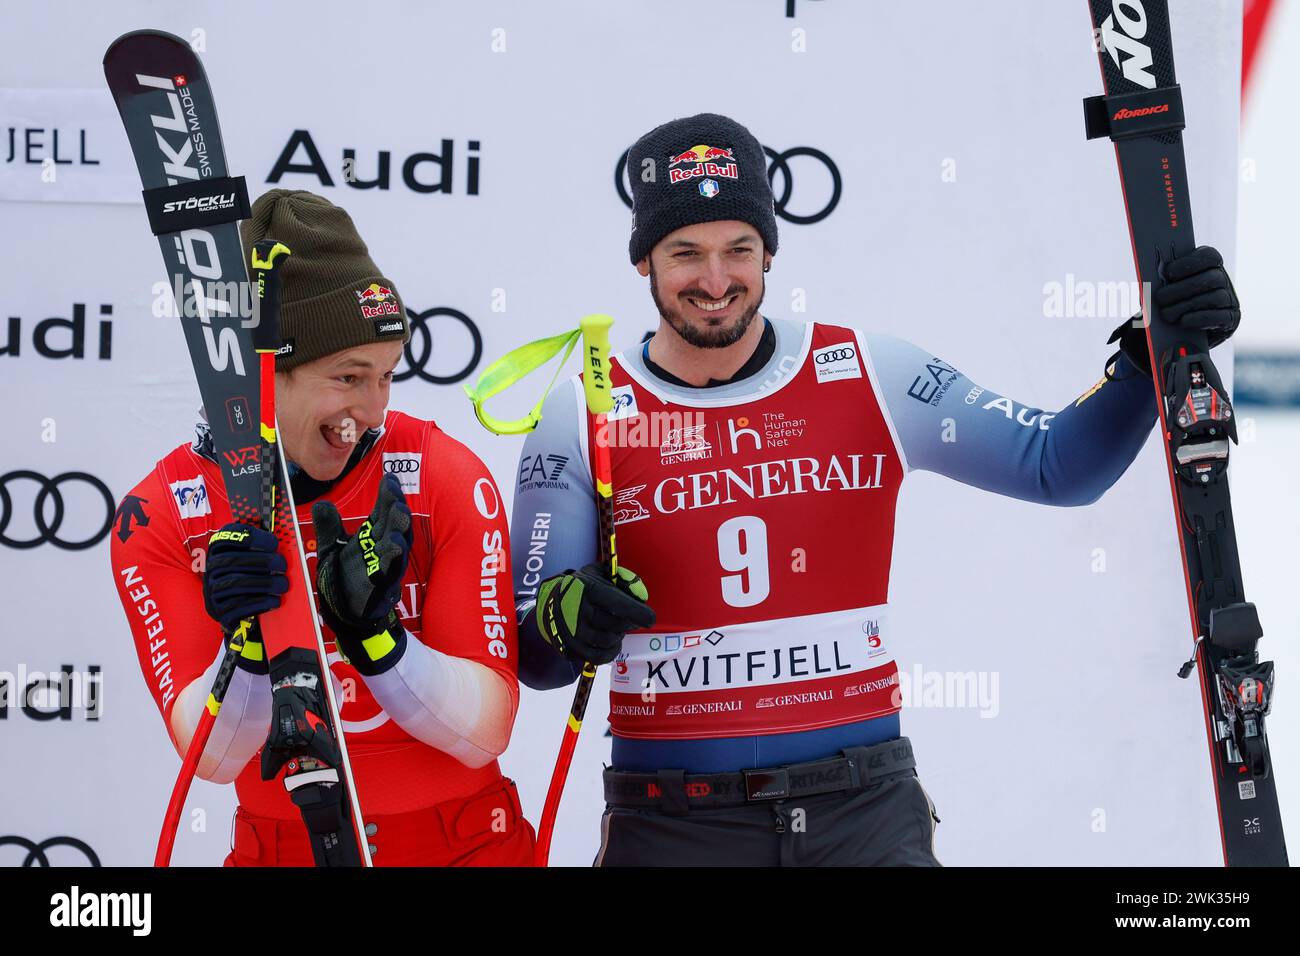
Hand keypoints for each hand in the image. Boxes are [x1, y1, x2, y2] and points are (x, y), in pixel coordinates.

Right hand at [202, 523, 287, 631]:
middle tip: (283, 566)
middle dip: (264, 562)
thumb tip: (286, 541)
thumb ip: (260, 545)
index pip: (229, 536)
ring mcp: (212, 589)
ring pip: (238, 583)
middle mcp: (212, 567)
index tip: (274, 543)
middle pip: (235, 561)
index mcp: (219, 548)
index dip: (253, 538)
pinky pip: (239, 605)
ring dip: (266, 583)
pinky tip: (274, 600)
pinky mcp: (219, 609)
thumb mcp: (246, 554)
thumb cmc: (245, 573)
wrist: (226, 604)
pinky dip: (260, 602)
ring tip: (283, 585)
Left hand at [313, 474, 411, 671]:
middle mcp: (383, 550)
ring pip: (397, 549)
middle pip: (396, 526)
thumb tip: (322, 503)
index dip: (389, 496)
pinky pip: (388, 574)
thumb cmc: (346, 577)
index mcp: (374, 537)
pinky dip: (390, 562)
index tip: (389, 479)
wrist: (345, 612)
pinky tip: (393, 547)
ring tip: (399, 519)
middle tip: (397, 497)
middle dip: (398, 511)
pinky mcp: (382, 589)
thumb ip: (330, 527)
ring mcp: (385, 569)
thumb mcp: (333, 548)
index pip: (385, 512)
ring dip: (399, 535)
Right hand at [535, 563, 654, 664]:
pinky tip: (612, 643)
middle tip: (629, 618)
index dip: (638, 613)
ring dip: (618, 635)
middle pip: (617, 624)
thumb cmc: (583, 587)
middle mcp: (578, 611)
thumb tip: (643, 596)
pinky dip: (610, 652)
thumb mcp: (600, 573)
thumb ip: (624, 579)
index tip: (650, 619)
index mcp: (588, 588)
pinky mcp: (569, 648)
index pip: (618, 603)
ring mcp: (572, 632)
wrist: (550, 604)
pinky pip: (598, 657)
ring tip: (615, 627)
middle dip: (629, 622)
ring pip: (609, 641)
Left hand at [1108, 245, 1239, 374]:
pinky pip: (1220, 317)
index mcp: (1210, 266)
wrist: (1187, 332)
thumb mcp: (1169, 289)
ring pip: (1215, 298)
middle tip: (1160, 298)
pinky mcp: (1231, 319)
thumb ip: (1164, 282)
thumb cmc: (1174, 304)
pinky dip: (1200, 318)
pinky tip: (1184, 321)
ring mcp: (1230, 299)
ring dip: (1187, 306)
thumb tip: (1151, 282)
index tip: (1168, 272)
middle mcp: (1223, 280)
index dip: (1189, 262)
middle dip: (1182, 289)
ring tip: (1167, 314)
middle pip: (1210, 279)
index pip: (1209, 256)